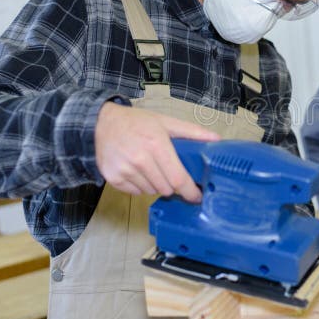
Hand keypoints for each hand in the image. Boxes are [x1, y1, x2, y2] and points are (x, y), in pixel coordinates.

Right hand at [95, 102, 219, 202]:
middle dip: (172, 184)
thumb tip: (216, 139)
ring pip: (151, 191)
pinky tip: (137, 170)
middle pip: (166, 188)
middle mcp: (140, 160)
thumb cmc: (137, 122)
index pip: (178, 178)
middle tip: (170, 171)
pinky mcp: (113, 178)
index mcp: (156, 145)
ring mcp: (124, 170)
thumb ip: (192, 132)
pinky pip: (136, 192)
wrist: (102, 123)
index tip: (197, 196)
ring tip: (151, 166)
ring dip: (156, 184)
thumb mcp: (166, 122)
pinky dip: (140, 185)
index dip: (190, 191)